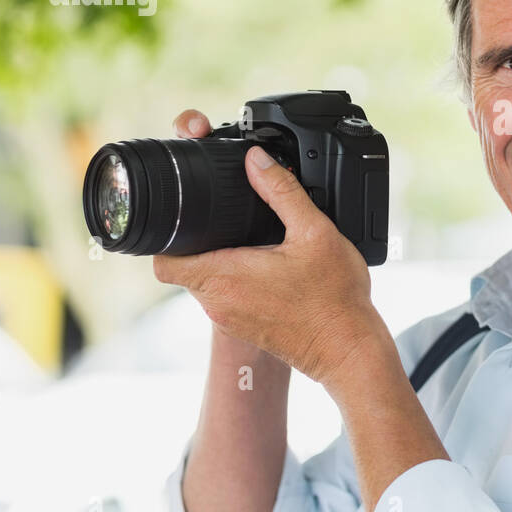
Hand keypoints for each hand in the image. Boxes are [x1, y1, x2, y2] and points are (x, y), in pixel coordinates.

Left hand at [153, 109, 387, 390]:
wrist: (349, 351)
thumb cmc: (334, 299)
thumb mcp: (315, 232)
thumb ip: (281, 191)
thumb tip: (256, 160)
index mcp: (225, 276)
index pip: (163, 260)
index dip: (167, 235)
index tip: (188, 217)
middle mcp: (217, 303)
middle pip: (184, 266)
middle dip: (201, 241)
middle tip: (232, 221)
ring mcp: (228, 320)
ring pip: (205, 281)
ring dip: (221, 260)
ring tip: (256, 244)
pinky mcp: (243, 328)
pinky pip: (225, 297)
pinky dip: (237, 279)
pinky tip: (270, 268)